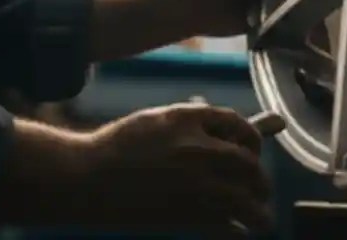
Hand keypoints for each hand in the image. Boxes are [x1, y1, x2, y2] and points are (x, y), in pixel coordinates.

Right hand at [77, 103, 278, 232]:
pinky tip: (236, 231)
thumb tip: (259, 121)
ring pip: (249, 199)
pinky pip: (230, 226)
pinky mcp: (188, 216)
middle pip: (251, 164)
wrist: (85, 180)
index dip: (250, 139)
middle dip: (258, 177)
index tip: (248, 152)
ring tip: (260, 218)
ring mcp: (195, 185)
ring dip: (259, 210)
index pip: (240, 125)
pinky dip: (237, 230)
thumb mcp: (161, 121)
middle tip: (258, 187)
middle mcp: (198, 149)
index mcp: (188, 119)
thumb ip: (204, 123)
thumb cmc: (121, 147)